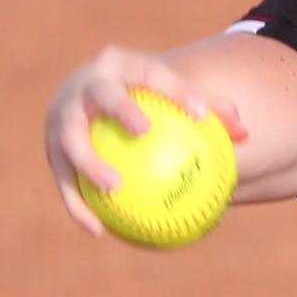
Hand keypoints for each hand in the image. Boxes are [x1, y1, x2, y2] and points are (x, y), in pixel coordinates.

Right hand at [44, 46, 249, 236]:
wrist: (89, 92)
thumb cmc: (147, 97)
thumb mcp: (174, 94)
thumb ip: (210, 110)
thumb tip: (245, 135)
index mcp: (120, 65)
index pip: (153, 73)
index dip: (178, 91)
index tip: (202, 115)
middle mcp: (86, 85)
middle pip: (103, 96)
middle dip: (121, 109)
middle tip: (144, 132)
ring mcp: (62, 115)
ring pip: (71, 140)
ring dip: (89, 163)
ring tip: (115, 188)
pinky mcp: (51, 147)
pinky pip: (64, 179)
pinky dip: (78, 204)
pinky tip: (99, 231)